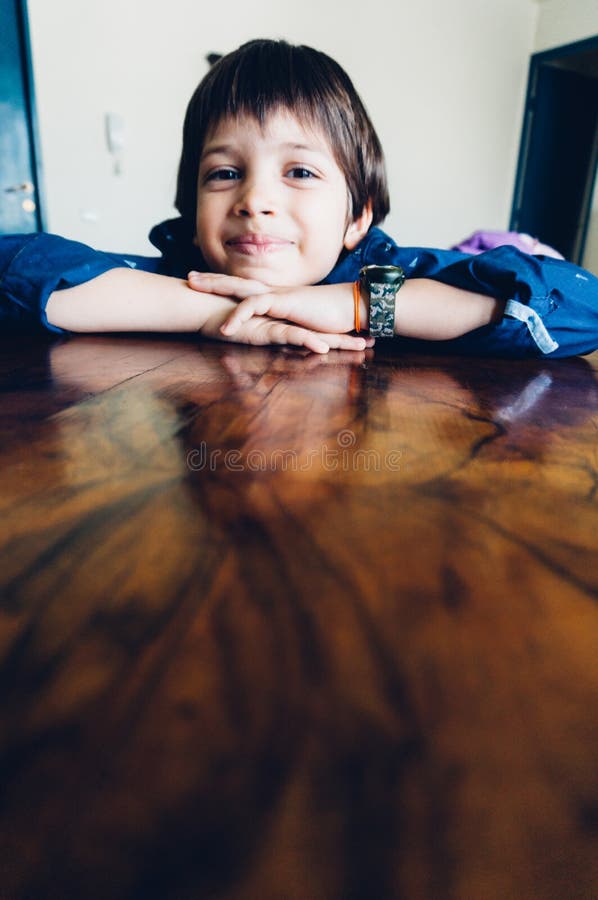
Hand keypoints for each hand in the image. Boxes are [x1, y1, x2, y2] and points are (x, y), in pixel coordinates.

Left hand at [188, 272, 373, 345]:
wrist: (353, 308)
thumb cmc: (334, 317)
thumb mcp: (305, 321)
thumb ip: (291, 322)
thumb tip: (282, 329)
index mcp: (278, 296)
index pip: (246, 287)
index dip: (227, 285)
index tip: (207, 284)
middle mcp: (275, 292)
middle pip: (237, 281)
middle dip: (212, 279)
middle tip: (189, 277)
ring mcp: (278, 295)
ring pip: (240, 288)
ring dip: (216, 287)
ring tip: (193, 288)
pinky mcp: (284, 304)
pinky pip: (255, 306)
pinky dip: (239, 315)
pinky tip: (224, 328)